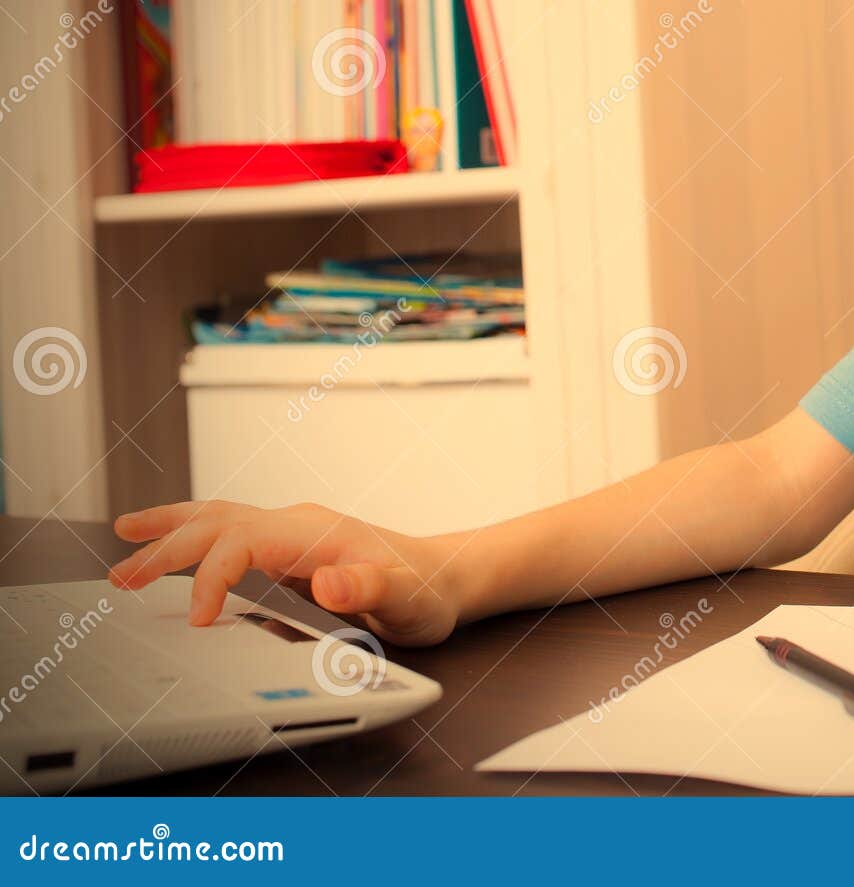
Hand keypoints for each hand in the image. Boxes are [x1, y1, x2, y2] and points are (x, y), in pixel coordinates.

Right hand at [109, 500, 458, 646]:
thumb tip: (327, 579)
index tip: (200, 621)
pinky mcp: (288, 551)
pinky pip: (231, 536)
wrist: (447, 579)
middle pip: (219, 523)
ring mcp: (291, 535)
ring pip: (220, 519)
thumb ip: (369, 588)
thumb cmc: (428, 589)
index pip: (243, 543)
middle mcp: (297, 525)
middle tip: (120, 575)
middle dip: (166, 546)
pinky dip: (196, 538)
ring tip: (125, 537)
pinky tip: (174, 548)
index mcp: (315, 532)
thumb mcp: (407, 598)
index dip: (213, 578)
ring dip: (172, 530)